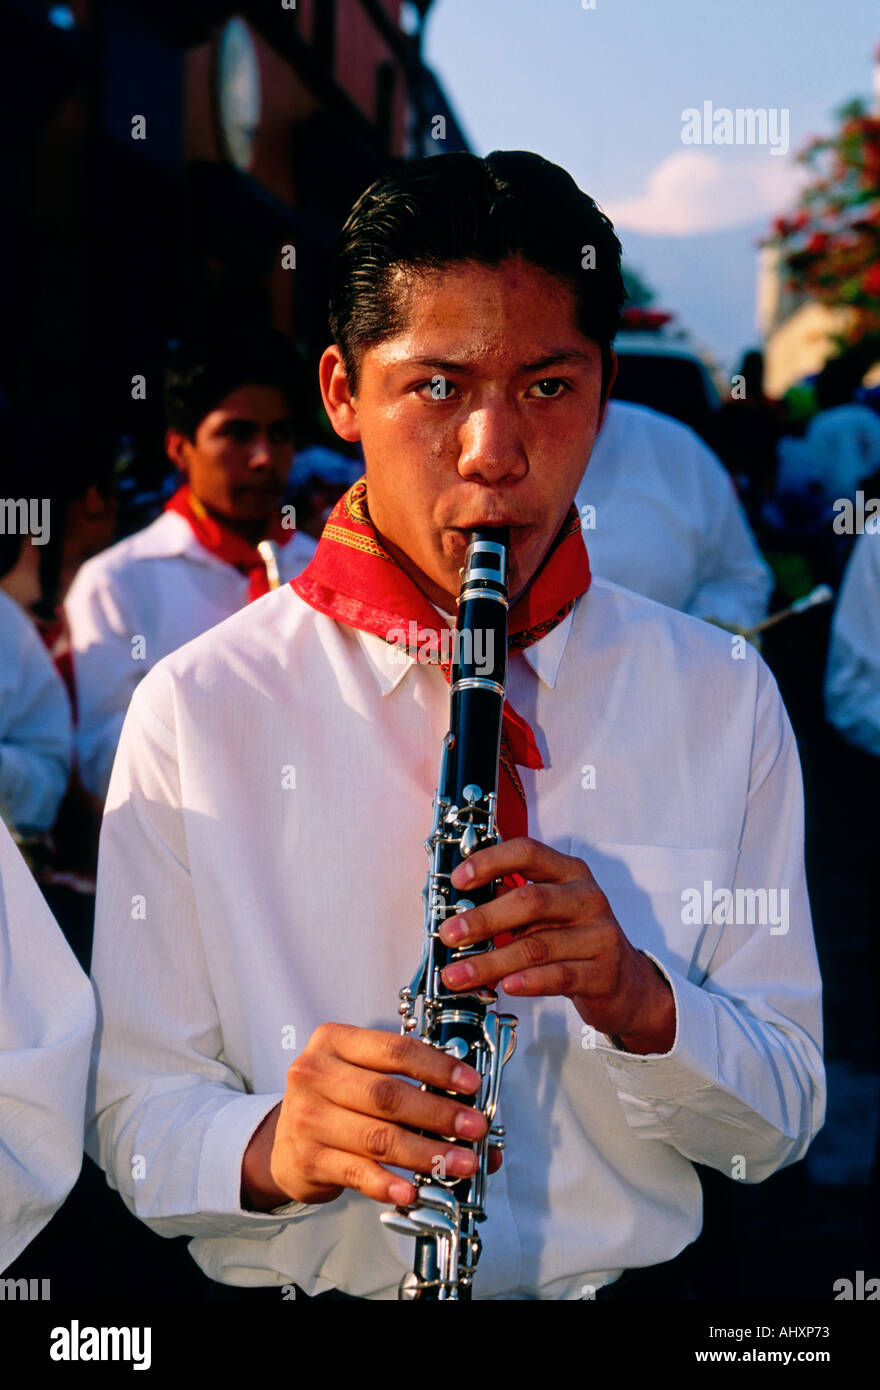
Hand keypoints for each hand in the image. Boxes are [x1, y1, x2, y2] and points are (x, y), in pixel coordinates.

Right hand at [242, 1023, 495, 1210]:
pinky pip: (357, 1173)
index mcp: (334, 1041)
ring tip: (462, 1163)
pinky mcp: (307, 1158)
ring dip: (427, 1152)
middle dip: (439, 1113)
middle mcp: (315, 1074)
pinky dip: (388, 1183)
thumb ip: (410, 1083)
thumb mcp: (362, 1074)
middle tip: (475, 1128)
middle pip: (388, 1095)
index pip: (394, 1049)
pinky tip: (412, 1190)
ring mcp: (307, 1118)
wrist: (285, 1140)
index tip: (471, 1083)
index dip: (437, 1067)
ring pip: (378, 1137)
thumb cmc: (336, 1100)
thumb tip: (471, 1108)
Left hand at [438, 837, 675, 1054]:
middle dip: (483, 919)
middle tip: (449, 935)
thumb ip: (509, 903)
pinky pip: (559, 975)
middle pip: (530, 900)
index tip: (458, 881)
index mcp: (568, 872)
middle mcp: (586, 897)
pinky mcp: (603, 972)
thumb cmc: (574, 940)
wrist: (625, 983)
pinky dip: (528, 981)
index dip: (489, 862)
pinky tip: (504, 986)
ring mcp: (599, 934)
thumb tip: (457, 909)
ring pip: (538, 945)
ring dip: (491, 962)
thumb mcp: (545, 913)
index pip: (527, 852)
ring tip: (458, 975)